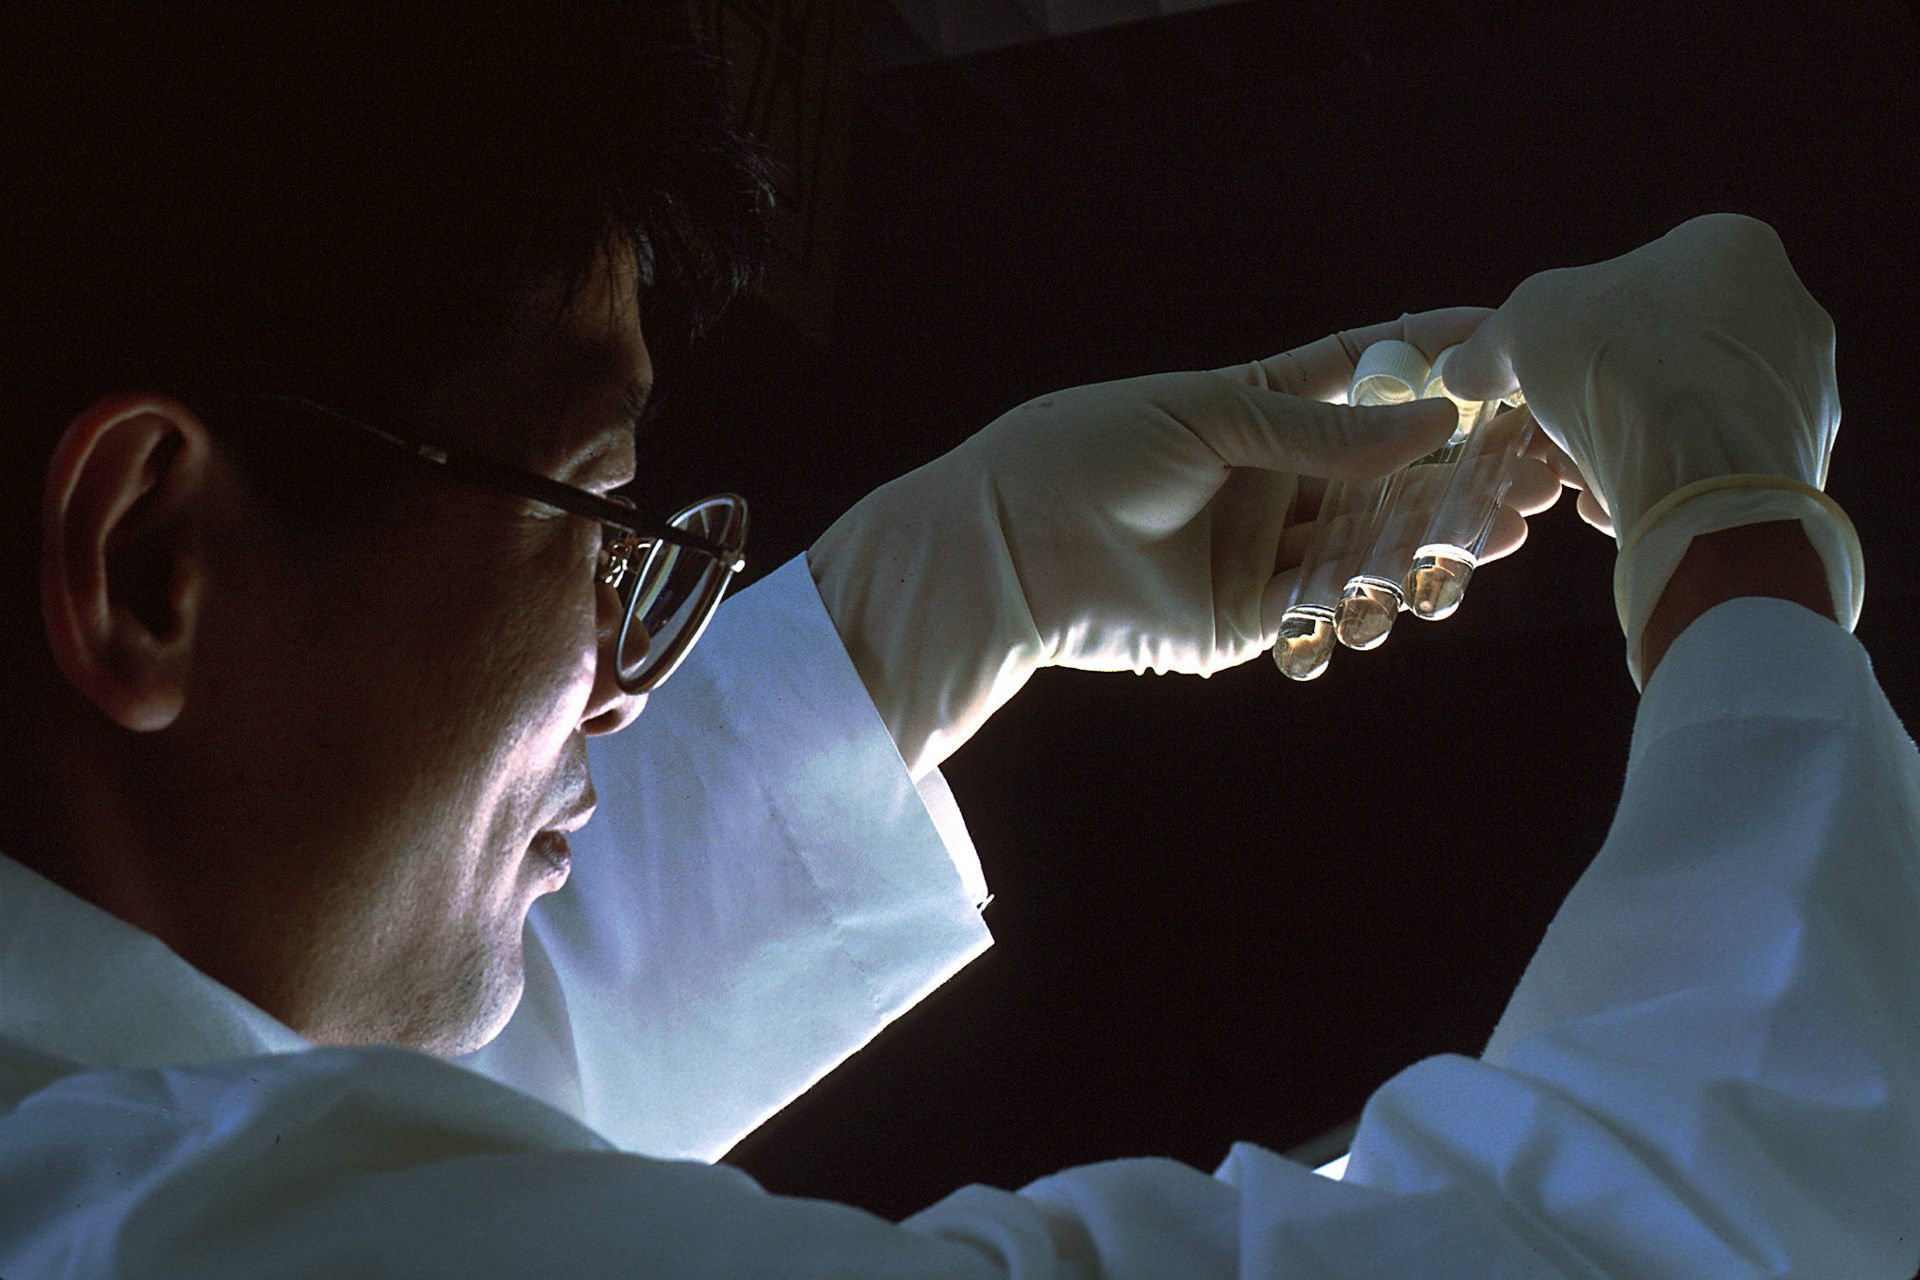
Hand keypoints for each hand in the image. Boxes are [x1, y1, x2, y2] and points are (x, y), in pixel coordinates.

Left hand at [808, 308, 1563, 779]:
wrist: (1008, 547)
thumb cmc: (1089, 451)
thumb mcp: (1210, 417)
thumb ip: (1321, 431)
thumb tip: (1436, 422)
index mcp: (1261, 408)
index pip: (1366, 378)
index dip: (1434, 367)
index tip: (1507, 352)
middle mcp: (1274, 481)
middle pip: (1387, 477)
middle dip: (1458, 477)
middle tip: (1532, 479)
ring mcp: (1263, 553)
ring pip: (1369, 549)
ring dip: (1429, 546)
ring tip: (1490, 539)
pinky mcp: (1246, 622)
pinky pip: (1323, 614)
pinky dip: (1364, 609)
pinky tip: (1404, 599)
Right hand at [1438, 213, 1860, 685]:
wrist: (1705, 465)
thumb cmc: (1619, 361)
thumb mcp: (1527, 324)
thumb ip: (1493, 342)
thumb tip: (1462, 368)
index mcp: (1732, 248)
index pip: (1639, 286)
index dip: (1574, 335)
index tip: (1540, 378)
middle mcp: (1786, 308)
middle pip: (1663, 357)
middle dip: (1602, 400)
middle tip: (1556, 436)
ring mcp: (1806, 389)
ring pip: (1688, 417)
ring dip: (1629, 446)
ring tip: (1585, 479)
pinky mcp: (1801, 459)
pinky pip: (1715, 468)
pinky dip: (1668, 485)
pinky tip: (1627, 505)